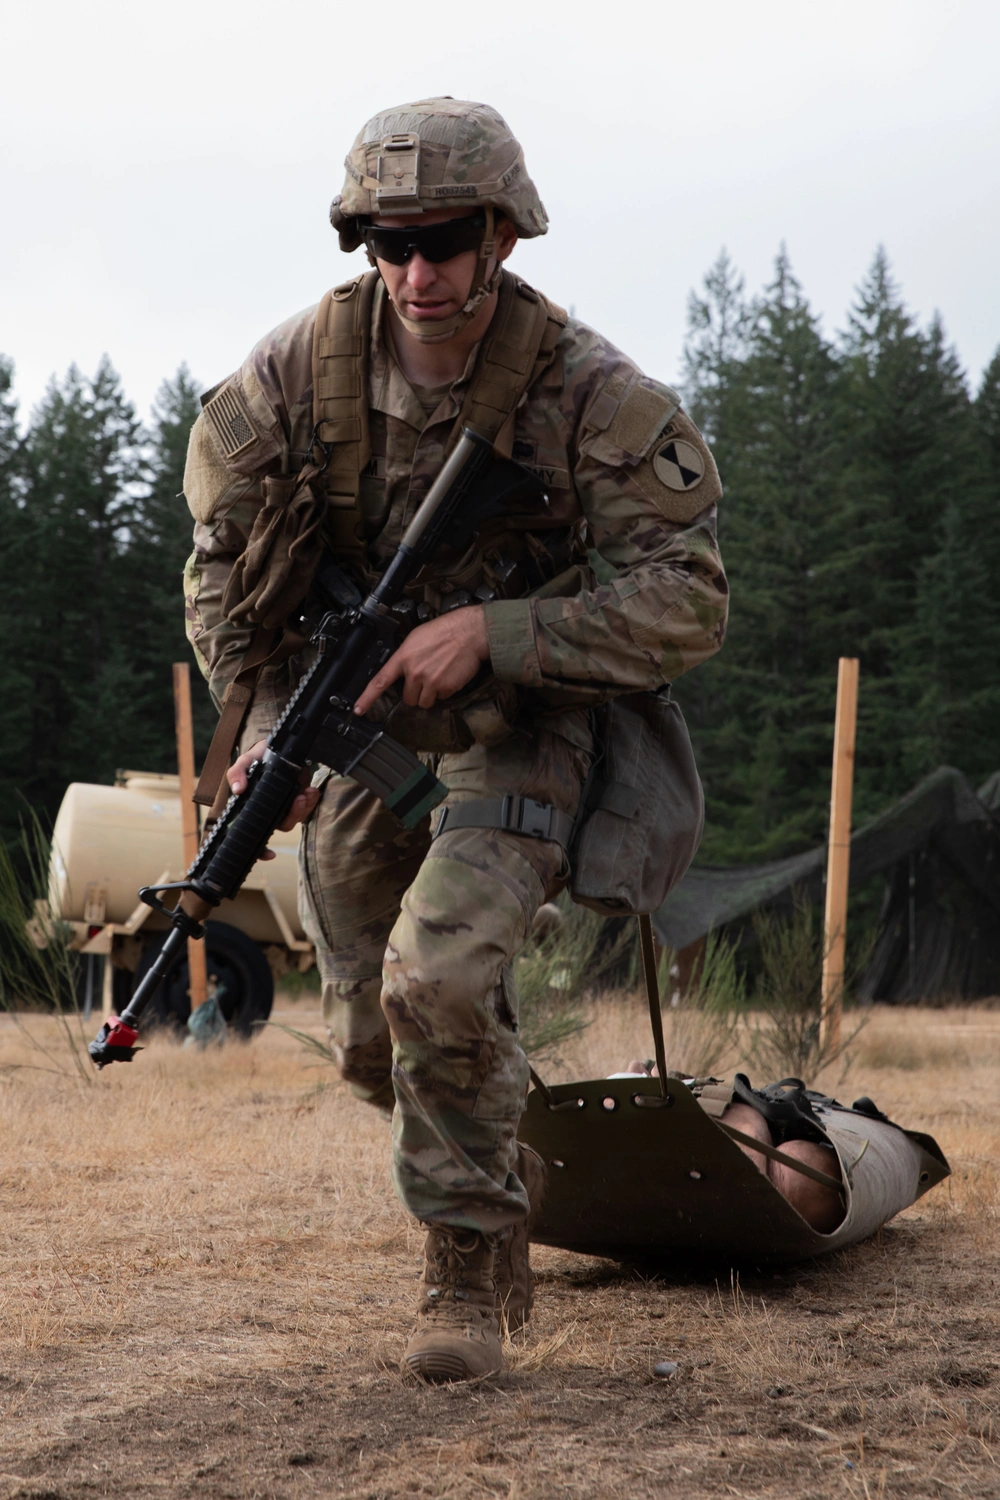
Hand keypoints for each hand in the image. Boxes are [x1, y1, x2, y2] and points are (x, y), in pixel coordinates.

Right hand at [226, 740, 320, 857]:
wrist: (280, 745)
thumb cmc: (259, 756)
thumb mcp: (246, 760)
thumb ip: (237, 772)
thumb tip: (237, 790)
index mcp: (250, 806)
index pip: (251, 833)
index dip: (259, 849)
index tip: (270, 855)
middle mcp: (267, 810)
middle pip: (280, 826)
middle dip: (292, 815)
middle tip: (298, 799)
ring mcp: (283, 806)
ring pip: (295, 819)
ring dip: (303, 807)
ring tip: (306, 791)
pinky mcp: (297, 799)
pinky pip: (306, 808)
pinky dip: (311, 800)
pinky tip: (311, 790)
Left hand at [353, 605, 489, 715]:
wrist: (469, 633)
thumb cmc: (445, 631)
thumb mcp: (416, 638)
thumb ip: (406, 656)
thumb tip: (402, 669)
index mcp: (403, 657)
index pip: (380, 682)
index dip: (367, 698)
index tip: (358, 710)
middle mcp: (414, 672)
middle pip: (408, 698)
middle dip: (416, 693)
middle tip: (426, 678)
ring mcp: (430, 681)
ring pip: (424, 702)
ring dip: (430, 695)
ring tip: (439, 676)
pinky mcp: (445, 688)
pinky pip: (441, 698)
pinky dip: (445, 691)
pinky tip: (449, 675)